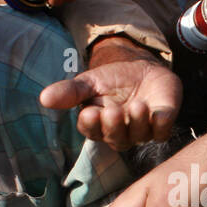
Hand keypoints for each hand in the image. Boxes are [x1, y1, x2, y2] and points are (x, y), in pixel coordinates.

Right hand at [38, 38, 180, 149]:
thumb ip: (70, 91)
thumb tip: (43, 98)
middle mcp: (120, 133)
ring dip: (137, 121)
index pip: (92, 131)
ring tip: (137, 104)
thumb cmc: (114, 79)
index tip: (88, 112)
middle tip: (113, 110)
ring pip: (138, 136)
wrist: (144, 68)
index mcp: (98, 125)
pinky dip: (161, 124)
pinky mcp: (162, 127)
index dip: (91, 125)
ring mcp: (142, 132)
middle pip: (115, 139)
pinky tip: (159, 113)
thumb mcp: (90, 82)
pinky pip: (162, 131)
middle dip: (114, 125)